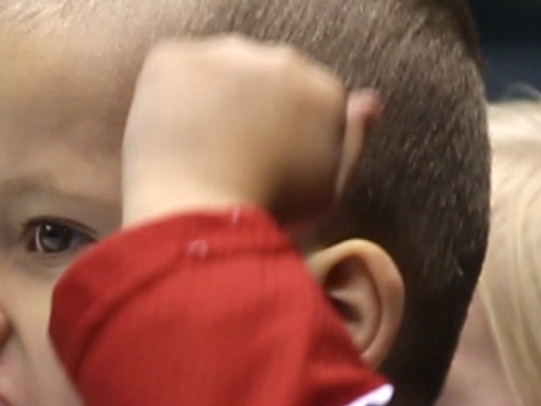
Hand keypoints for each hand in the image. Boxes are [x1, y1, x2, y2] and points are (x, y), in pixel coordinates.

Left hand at [121, 37, 380, 229]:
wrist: (197, 218)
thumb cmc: (267, 216)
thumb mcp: (328, 190)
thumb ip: (353, 141)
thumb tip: (370, 102)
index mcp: (324, 90)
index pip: (306, 96)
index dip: (286, 130)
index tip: (268, 161)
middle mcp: (282, 59)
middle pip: (266, 75)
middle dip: (251, 105)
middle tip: (232, 154)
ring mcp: (226, 53)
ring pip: (221, 68)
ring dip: (213, 96)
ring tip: (202, 148)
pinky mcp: (175, 57)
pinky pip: (174, 68)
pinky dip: (171, 95)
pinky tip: (174, 134)